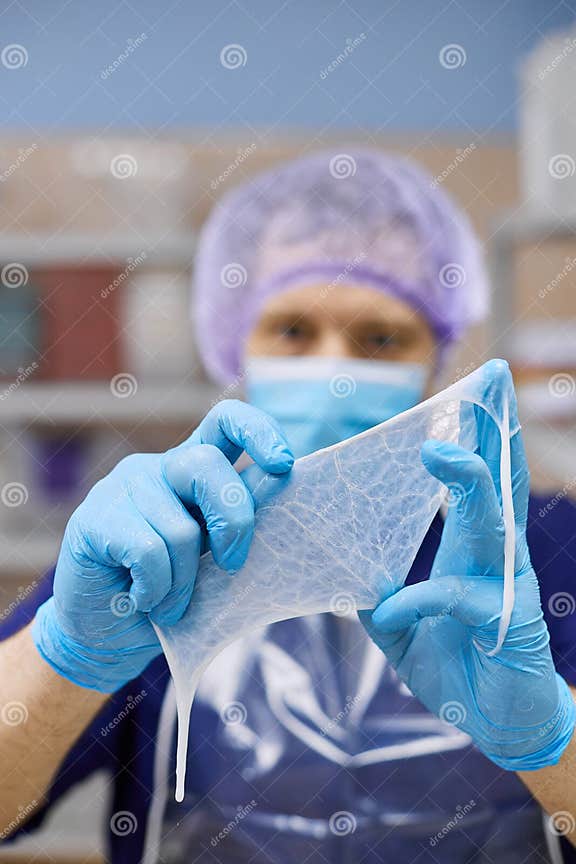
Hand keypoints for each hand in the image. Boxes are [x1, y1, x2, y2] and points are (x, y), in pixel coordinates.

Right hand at [33, 401, 293, 692]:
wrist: (106, 636)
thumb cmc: (172, 595)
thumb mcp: (216, 559)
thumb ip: (239, 526)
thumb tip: (284, 500)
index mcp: (196, 470)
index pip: (226, 422)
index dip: (258, 431)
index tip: (283, 465)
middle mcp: (160, 469)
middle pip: (208, 465)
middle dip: (234, 521)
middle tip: (232, 566)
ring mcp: (124, 488)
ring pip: (180, 528)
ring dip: (185, 582)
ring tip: (171, 605)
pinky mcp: (95, 517)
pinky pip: (148, 552)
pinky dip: (156, 589)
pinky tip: (143, 600)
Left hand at [361, 393, 574, 770]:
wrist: (500, 727)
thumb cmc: (460, 669)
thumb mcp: (405, 633)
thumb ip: (382, 602)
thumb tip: (347, 579)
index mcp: (472, 551)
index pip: (474, 485)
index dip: (473, 441)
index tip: (462, 397)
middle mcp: (495, 558)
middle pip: (498, 483)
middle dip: (493, 431)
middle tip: (491, 380)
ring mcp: (507, 586)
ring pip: (494, 523)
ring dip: (471, 484)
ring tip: (441, 451)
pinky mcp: (507, 622)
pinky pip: (457, 599)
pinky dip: (420, 600)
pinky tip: (393, 609)